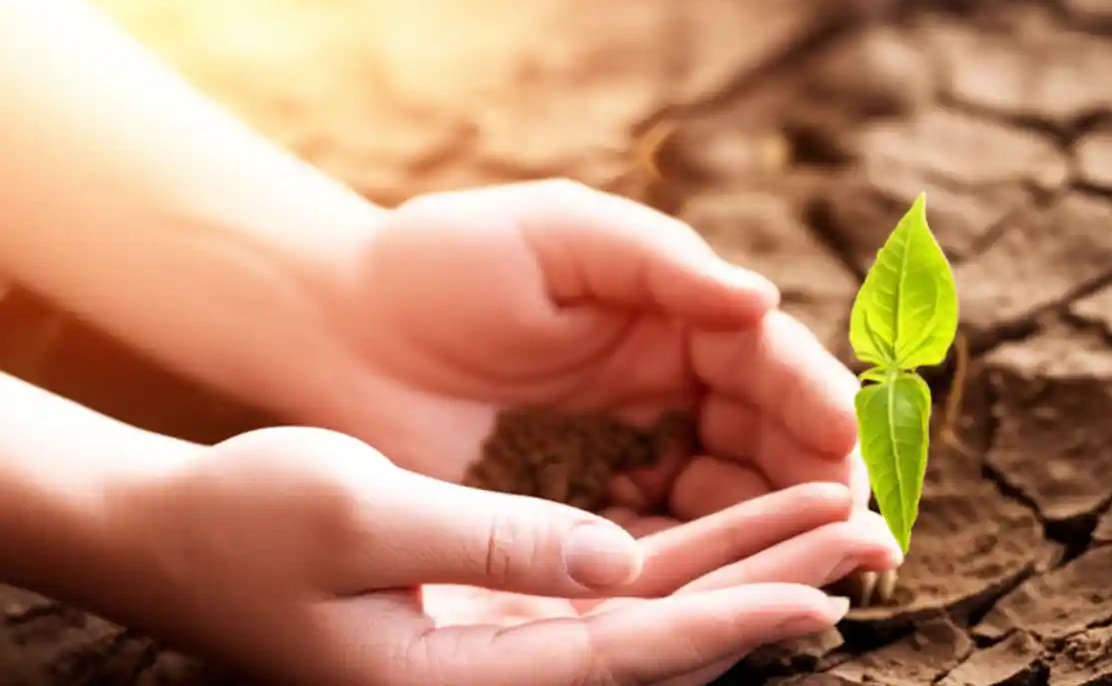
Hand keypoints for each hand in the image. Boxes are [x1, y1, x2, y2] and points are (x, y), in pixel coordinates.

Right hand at [121, 427, 888, 684]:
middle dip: (771, 585)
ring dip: (742, 566)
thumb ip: (495, 539)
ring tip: (830, 524)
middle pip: (665, 637)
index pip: (630, 649)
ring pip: (651, 611)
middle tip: (869, 539)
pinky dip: (680, 561)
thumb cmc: (248, 520)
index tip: (824, 588)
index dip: (733, 617)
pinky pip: (610, 590)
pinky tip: (737, 531)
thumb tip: (619, 560)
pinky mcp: (494, 612)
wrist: (173, 535)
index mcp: (458, 677)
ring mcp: (496, 647)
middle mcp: (492, 677)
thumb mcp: (363, 513)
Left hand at [314, 180, 887, 548]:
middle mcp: (663, 384)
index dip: (811, 400)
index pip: (766, 361)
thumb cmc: (441, 262)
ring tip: (794, 558)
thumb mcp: (556, 234)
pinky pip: (651, 536)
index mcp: (671, 314)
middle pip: (765, 438)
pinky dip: (682, 555)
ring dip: (762, 526)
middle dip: (812, 478)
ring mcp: (625, 448)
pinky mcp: (577, 504)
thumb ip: (660, 261)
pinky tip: (684, 568)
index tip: (842, 442)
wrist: (337, 328)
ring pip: (723, 496)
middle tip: (847, 523)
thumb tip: (762, 299)